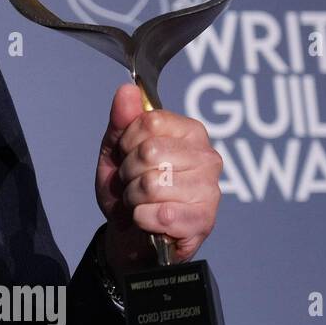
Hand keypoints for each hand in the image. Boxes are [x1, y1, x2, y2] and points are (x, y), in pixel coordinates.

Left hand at [94, 83, 222, 270]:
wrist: (130, 234)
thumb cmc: (128, 188)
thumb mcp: (115, 152)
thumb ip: (121, 121)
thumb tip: (127, 90)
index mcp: (189, 133)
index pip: (150, 122)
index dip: (127, 142)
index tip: (127, 156)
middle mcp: (207, 157)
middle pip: (150, 152)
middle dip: (128, 173)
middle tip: (132, 185)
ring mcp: (210, 190)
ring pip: (152, 184)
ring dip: (133, 198)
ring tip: (140, 203)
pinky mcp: (204, 220)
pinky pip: (160, 214)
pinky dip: (142, 219)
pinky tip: (150, 221)